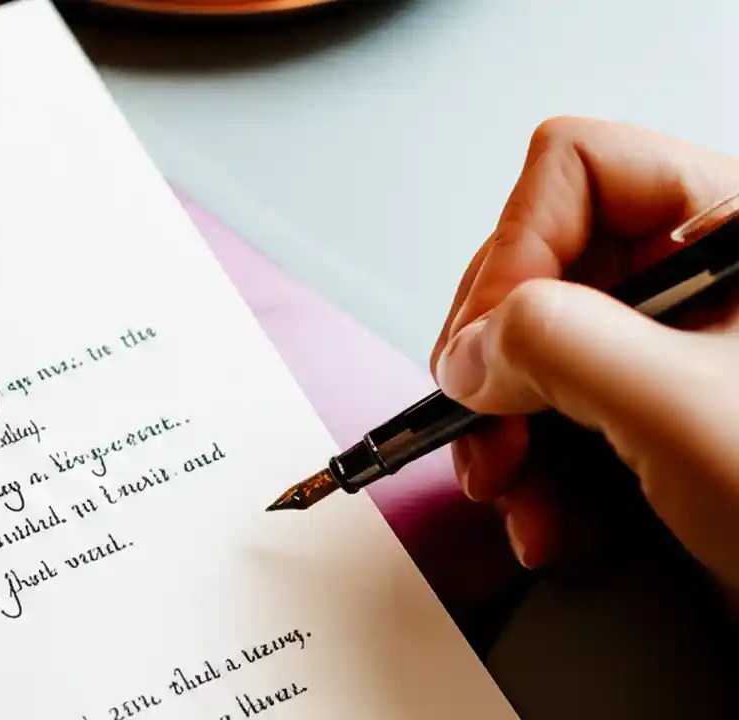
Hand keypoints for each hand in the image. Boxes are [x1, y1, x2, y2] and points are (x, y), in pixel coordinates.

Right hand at [429, 117, 738, 602]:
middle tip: (481, 426)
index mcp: (734, 226)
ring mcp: (682, 346)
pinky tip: (542, 514)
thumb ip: (555, 345)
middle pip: (544, 261)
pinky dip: (532, 466)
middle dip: (494, 357)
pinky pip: (560, 408)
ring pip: (539, 344)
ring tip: (507, 488)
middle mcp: (705, 274)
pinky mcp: (663, 411)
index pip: (578, 168)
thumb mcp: (678, 408)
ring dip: (502, 426)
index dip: (515, 251)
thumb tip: (468, 348)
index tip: (489, 345)